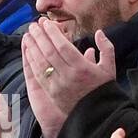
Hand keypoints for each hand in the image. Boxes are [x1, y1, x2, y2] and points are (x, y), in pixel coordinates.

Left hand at [22, 22, 115, 137]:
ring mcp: (58, 85)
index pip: (62, 46)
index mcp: (82, 68)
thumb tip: (99, 32)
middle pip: (49, 52)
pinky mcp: (52, 93)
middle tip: (33, 26)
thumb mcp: (109, 68)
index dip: (52, 33)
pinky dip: (32, 62)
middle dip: (39, 37)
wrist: (98, 115)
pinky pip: (39, 75)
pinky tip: (28, 52)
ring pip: (41, 63)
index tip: (45, 23)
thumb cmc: (103, 89)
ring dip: (32, 48)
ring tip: (27, 35)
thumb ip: (106, 48)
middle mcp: (68, 76)